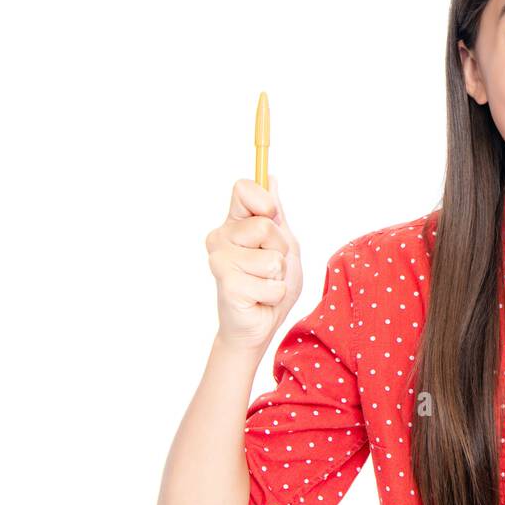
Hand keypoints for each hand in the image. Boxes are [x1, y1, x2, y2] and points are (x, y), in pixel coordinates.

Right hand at [206, 175, 302, 352]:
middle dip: (280, 250)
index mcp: (234, 224)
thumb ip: (276, 215)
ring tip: (264, 284)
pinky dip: (275, 294)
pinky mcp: (228, 285)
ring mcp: (220, 261)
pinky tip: (259, 299)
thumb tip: (270, 179)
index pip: (243, 189)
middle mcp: (221, 238)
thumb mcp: (283, 245)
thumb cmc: (270, 285)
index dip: (264, 201)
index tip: (270, 215)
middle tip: (270, 268)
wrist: (259, 325)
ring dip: (279, 276)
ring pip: (271, 257)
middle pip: (265, 225)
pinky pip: (272, 283)